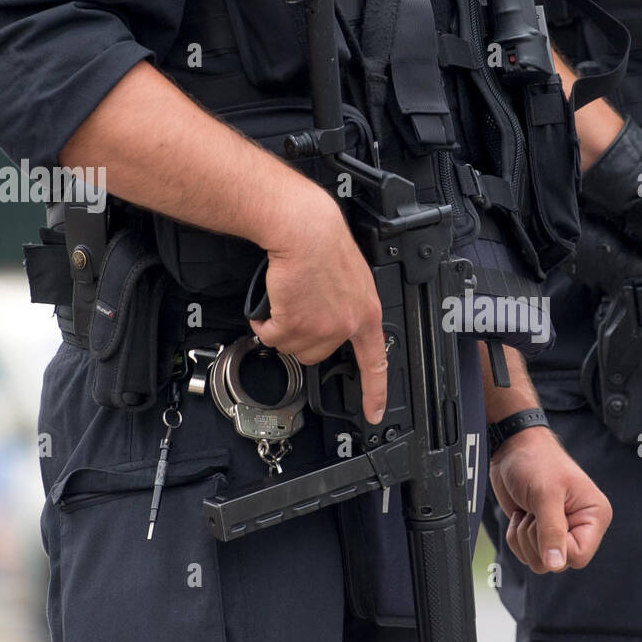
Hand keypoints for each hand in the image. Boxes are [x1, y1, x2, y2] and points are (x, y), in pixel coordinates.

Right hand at [249, 185, 387, 422]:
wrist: (304, 229)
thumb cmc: (323, 242)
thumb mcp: (350, 278)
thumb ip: (346, 306)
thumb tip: (332, 325)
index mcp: (366, 313)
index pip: (375, 362)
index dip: (375, 392)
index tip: (373, 413)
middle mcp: (347, 324)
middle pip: (317, 354)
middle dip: (302, 337)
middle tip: (298, 309)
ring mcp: (323, 327)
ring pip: (293, 347)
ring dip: (282, 328)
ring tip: (286, 300)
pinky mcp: (296, 323)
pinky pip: (273, 337)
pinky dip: (265, 324)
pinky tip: (272, 304)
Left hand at [488, 427, 611, 573]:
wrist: (512, 449)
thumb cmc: (536, 461)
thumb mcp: (545, 495)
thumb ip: (551, 531)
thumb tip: (556, 564)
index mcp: (594, 516)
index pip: (579, 556)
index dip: (556, 547)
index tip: (544, 523)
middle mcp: (580, 527)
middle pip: (558, 563)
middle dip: (536, 540)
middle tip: (535, 512)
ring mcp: (559, 532)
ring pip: (539, 561)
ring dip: (524, 537)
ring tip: (529, 510)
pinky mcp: (539, 533)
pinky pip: (524, 553)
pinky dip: (516, 536)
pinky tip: (522, 514)